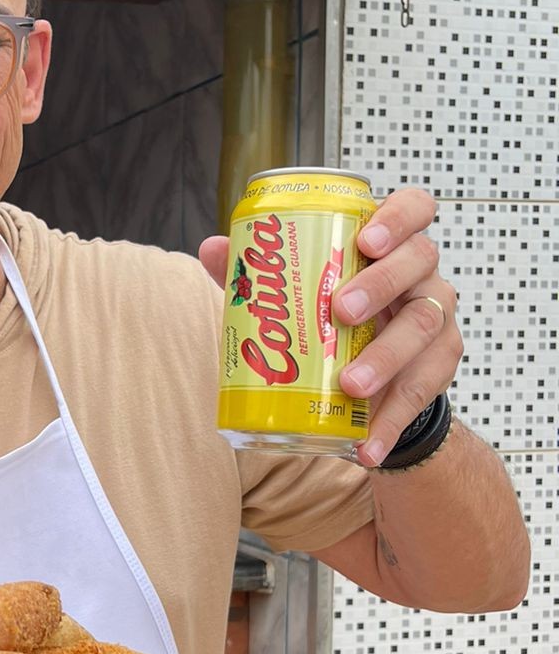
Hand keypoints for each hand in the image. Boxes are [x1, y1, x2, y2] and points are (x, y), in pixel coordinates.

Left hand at [199, 185, 461, 468]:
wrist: (373, 378)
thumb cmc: (333, 316)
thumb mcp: (300, 291)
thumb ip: (261, 270)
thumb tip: (213, 249)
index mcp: (389, 244)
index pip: (414, 208)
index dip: (397, 217)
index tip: (366, 239)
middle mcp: (421, 274)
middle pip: (417, 262)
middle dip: (380, 285)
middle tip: (341, 311)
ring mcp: (436, 317)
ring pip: (423, 326)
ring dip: (386, 358)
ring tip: (350, 386)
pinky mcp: (439, 365)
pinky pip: (423, 389)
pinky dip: (391, 420)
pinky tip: (367, 445)